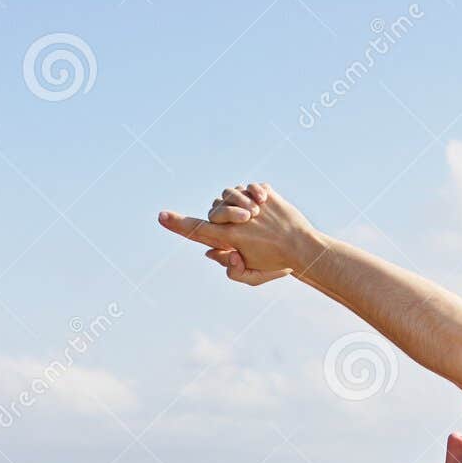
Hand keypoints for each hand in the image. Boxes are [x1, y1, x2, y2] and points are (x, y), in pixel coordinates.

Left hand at [158, 183, 313, 284]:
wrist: (300, 249)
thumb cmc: (277, 264)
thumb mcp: (256, 276)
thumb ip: (235, 271)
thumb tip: (212, 252)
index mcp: (225, 239)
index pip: (197, 230)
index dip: (178, 224)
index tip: (161, 217)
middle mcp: (230, 221)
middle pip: (215, 207)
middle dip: (228, 211)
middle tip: (247, 218)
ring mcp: (244, 206)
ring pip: (230, 193)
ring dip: (242, 200)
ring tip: (259, 210)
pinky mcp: (257, 195)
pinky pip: (248, 186)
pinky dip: (254, 190)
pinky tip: (265, 200)